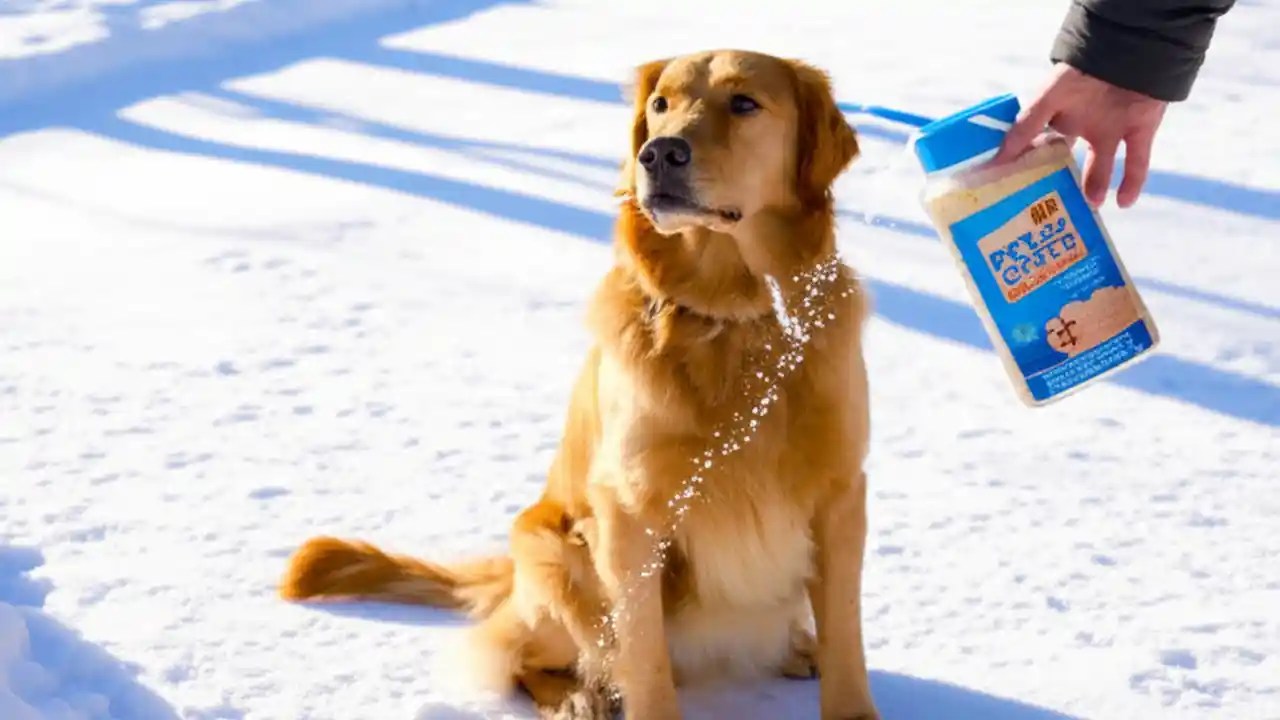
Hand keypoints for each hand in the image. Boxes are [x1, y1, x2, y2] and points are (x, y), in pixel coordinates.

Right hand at [994, 64, 1167, 208]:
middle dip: (1060, 182)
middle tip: (1049, 207)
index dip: (1026, 166)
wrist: (1130, 53)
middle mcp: (1083, 124)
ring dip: (1095, 185)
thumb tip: (998, 161)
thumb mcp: (1047, 99)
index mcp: (1059, 115)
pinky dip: (1133, 182)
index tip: (1012, 191)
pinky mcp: (1141, 129)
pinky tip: (1124, 203)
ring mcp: (1112, 128)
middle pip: (1068, 159)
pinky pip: (1137, 161)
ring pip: (1102, 164)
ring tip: (1089, 206)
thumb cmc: (1081, 73)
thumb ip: (1024, 128)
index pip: (1038, 145)